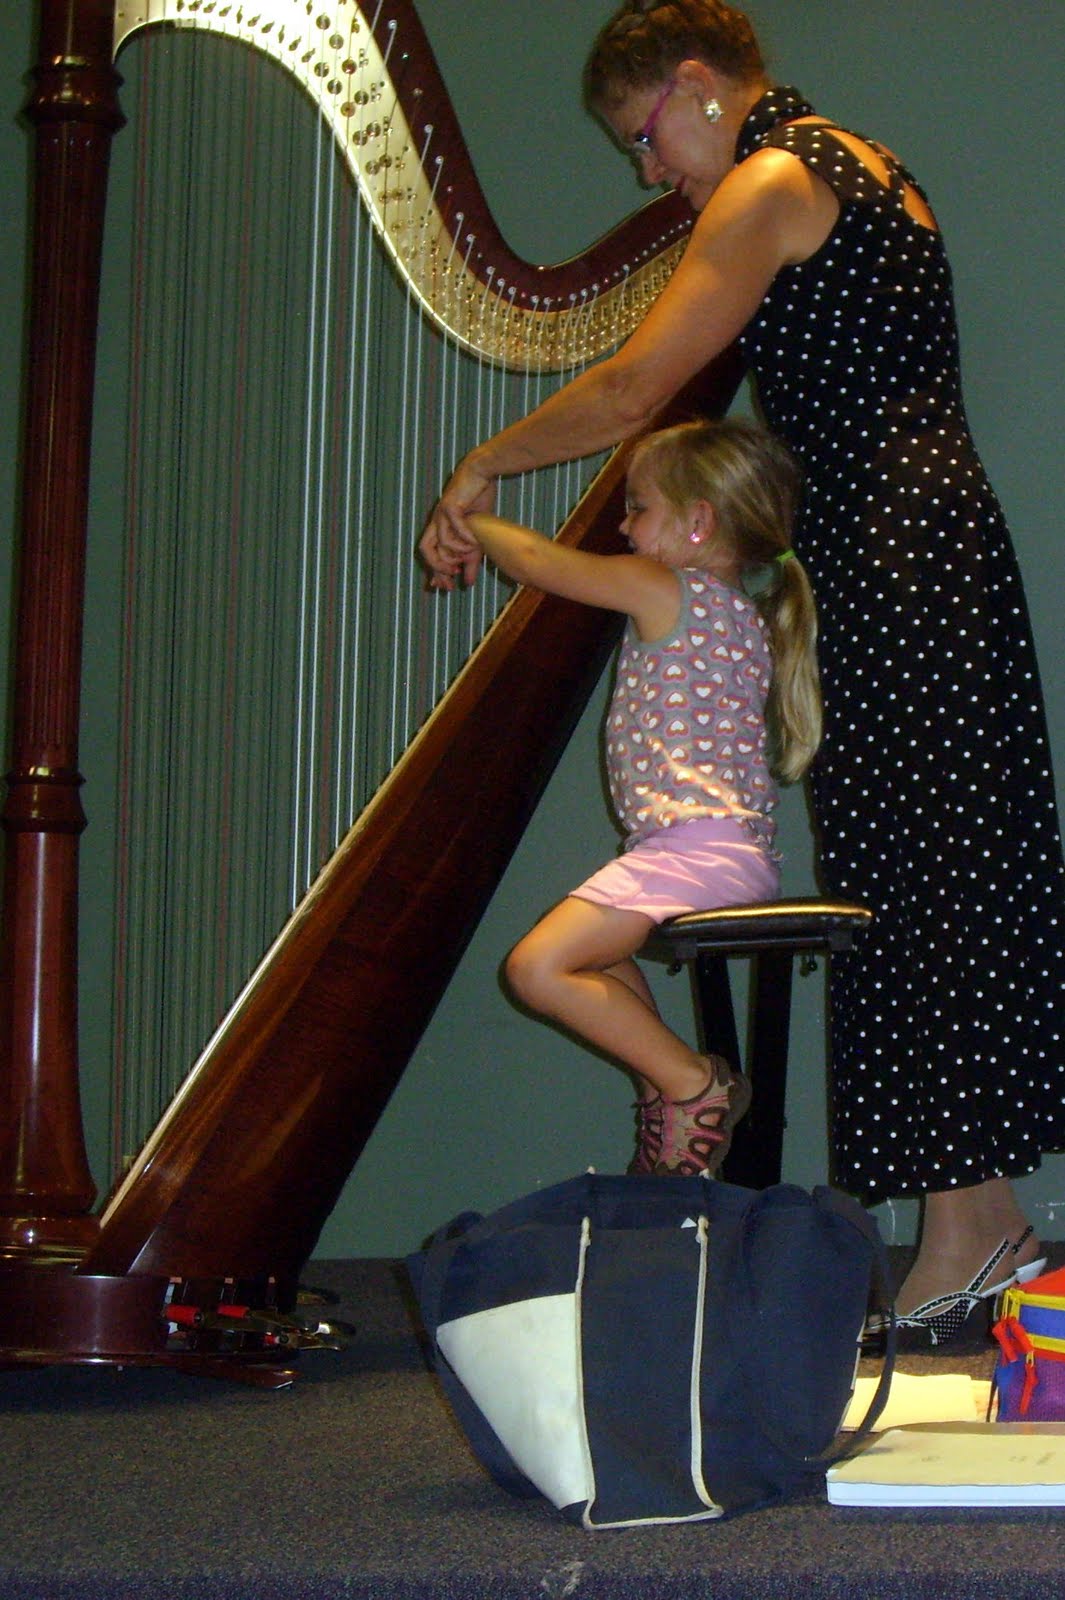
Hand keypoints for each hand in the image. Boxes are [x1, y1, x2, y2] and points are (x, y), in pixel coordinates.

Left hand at [419, 453, 496, 590]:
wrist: (480, 473)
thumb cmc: (478, 501)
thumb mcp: (476, 537)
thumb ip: (471, 561)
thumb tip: (468, 583)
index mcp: (438, 529)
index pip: (430, 556)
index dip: (436, 573)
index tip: (447, 588)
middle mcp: (436, 522)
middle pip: (426, 550)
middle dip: (439, 566)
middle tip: (454, 574)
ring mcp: (441, 514)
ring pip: (441, 540)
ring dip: (457, 551)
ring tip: (471, 552)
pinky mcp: (450, 505)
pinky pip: (454, 526)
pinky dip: (465, 536)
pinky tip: (475, 541)